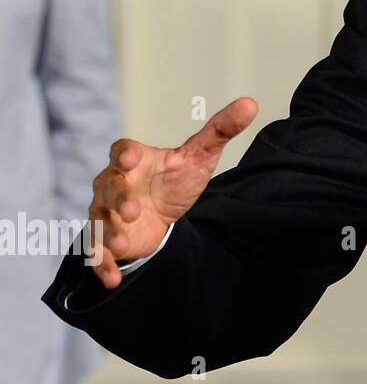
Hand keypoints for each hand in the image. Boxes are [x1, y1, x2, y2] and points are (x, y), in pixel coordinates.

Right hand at [88, 97, 257, 288]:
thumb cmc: (175, 178)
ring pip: (99, 220)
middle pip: (108, 187)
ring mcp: (107, 213)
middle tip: (134, 210)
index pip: (122, 150)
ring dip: (107, 233)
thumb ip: (220, 130)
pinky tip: (114, 279)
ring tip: (122, 243)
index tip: (131, 159)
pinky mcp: (108, 239)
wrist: (164, 212)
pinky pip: (98, 253)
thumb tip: (251, 104)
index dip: (125, 154)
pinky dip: (103, 265)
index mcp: (133, 160)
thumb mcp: (200, 156)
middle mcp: (114, 184)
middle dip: (118, 199)